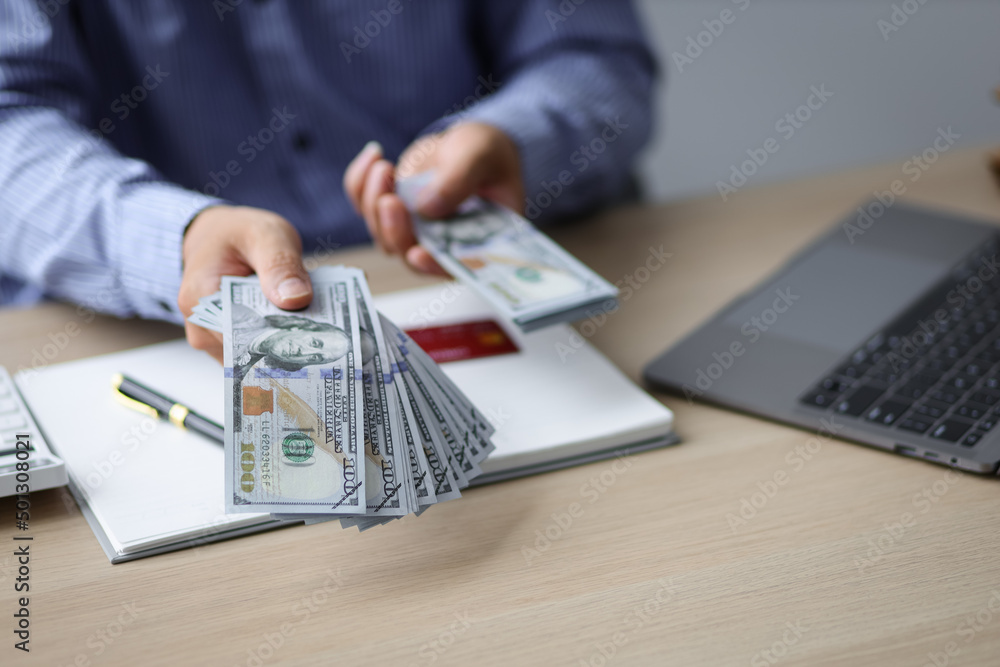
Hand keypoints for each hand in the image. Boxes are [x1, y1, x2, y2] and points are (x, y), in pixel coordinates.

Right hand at [178, 205, 312, 362]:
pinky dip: (276, 344)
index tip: (310, 340)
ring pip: (252, 357)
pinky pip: (254, 353)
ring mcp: (213, 339)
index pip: (238, 335)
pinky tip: (298, 333)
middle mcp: (201, 326)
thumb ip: (279, 263)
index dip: (275, 340)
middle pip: (247, 351)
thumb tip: (296, 298)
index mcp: (200, 298)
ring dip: (283, 347)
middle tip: (321, 338)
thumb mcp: (265, 235)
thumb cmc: (238, 234)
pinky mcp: (228, 344)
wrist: (219, 237)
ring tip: (313, 333)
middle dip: (284, 346)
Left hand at [343, 121, 523, 274]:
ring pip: (382, 232)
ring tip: (384, 167)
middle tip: (389, 199)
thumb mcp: (481, 156)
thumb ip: (458, 179)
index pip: (455, 266)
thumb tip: (427, 206)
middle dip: (394, 229)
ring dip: (373, 201)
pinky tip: (373, 155)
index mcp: (477, 243)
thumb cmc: (487, 154)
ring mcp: (413, 231)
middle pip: (410, 252)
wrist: (470, 145)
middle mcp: (442, 245)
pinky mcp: (391, 211)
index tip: (417, 253)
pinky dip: (360, 182)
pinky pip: (364, 204)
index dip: (433, 265)